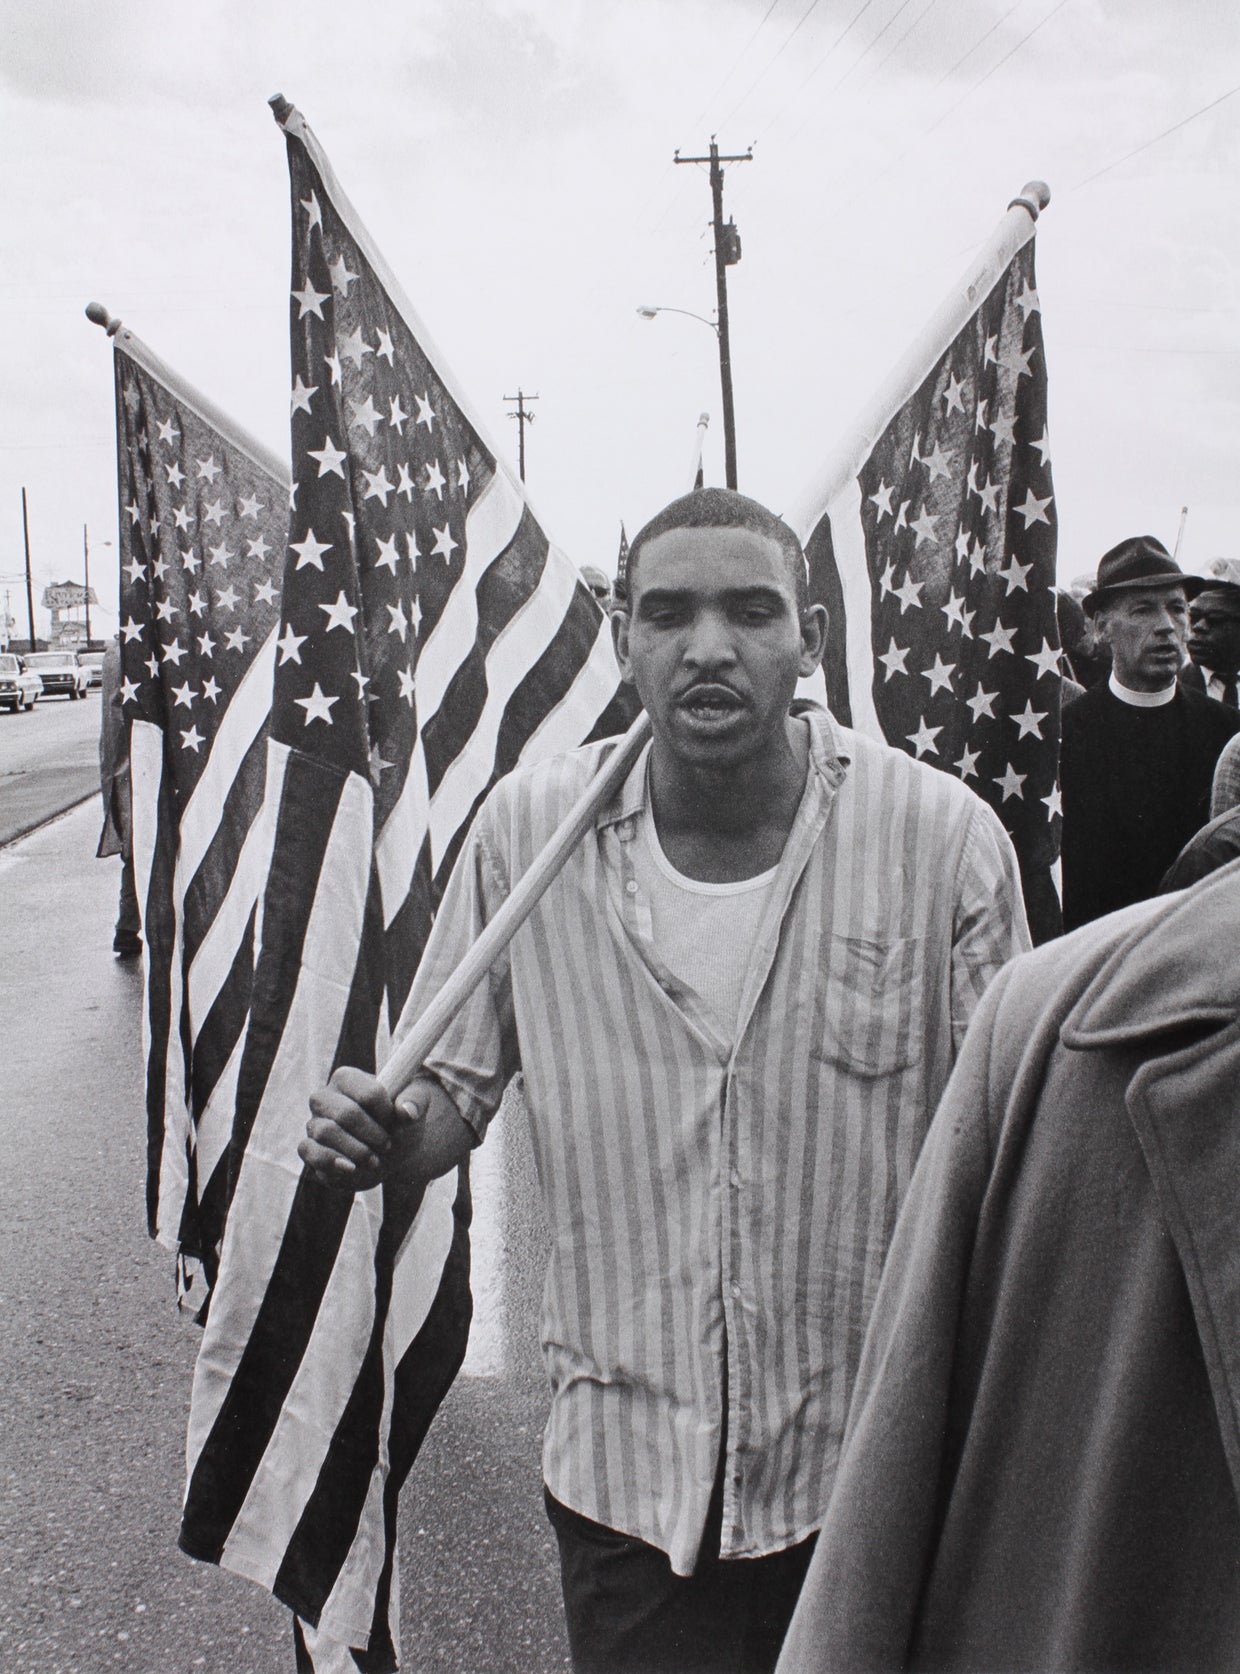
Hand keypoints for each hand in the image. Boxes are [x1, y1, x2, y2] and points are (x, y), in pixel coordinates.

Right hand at [299, 1066, 428, 1191]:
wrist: (387, 1153)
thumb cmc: (398, 1122)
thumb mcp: (415, 1108)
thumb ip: (416, 1102)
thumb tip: (407, 1111)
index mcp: (348, 1078)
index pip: (368, 1093)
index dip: (386, 1113)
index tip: (396, 1122)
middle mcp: (325, 1097)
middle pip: (345, 1114)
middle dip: (372, 1135)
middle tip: (387, 1145)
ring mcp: (314, 1122)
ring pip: (326, 1132)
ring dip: (357, 1151)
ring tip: (375, 1160)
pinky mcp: (309, 1148)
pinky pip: (310, 1152)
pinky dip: (332, 1162)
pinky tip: (351, 1168)